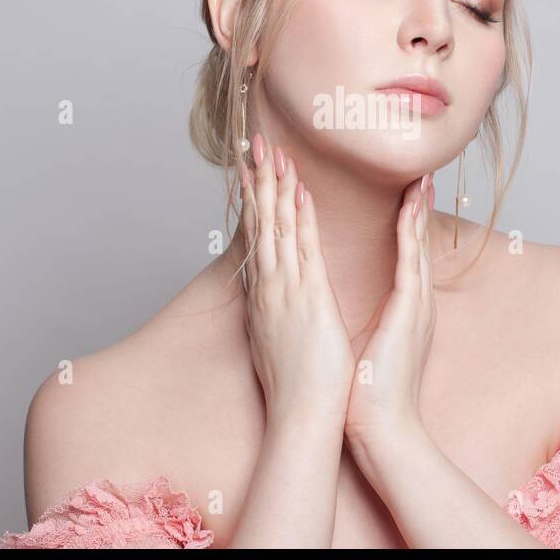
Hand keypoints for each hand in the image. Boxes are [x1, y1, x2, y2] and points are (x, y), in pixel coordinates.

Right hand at [237, 133, 355, 427]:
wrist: (303, 416)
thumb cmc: (297, 387)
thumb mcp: (278, 343)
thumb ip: (275, 316)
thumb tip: (271, 300)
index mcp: (265, 298)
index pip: (257, 238)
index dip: (254, 201)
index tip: (252, 170)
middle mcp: (269, 289)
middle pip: (260, 223)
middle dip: (258, 181)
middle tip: (255, 142)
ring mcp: (285, 291)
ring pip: (276, 228)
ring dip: (274, 187)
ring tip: (271, 151)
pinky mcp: (306, 298)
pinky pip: (300, 248)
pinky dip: (297, 218)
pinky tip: (296, 190)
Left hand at [344, 173, 437, 446]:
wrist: (382, 427)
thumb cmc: (369, 394)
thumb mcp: (371, 347)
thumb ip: (373, 325)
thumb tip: (358, 313)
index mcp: (404, 311)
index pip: (405, 258)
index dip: (407, 224)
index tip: (407, 196)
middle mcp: (415, 304)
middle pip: (417, 245)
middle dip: (418, 209)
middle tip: (421, 175)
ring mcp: (416, 307)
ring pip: (417, 247)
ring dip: (417, 211)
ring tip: (419, 180)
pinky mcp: (410, 313)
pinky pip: (410, 263)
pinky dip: (409, 234)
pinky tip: (409, 211)